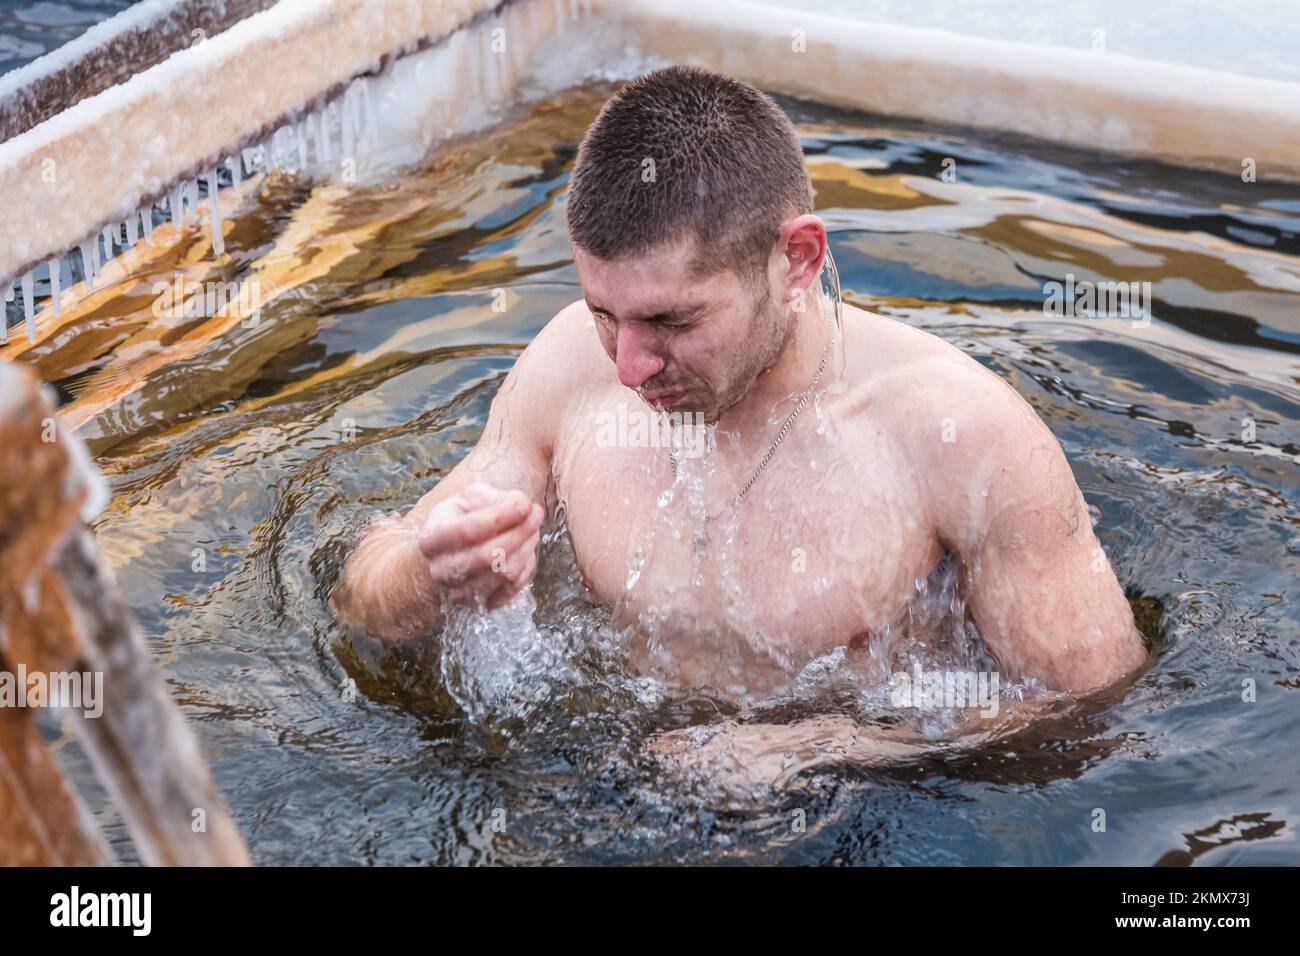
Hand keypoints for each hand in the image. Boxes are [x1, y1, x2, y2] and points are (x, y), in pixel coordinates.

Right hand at [416, 482, 543, 610]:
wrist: (452, 550)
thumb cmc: (462, 519)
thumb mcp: (470, 499)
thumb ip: (494, 498)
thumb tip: (521, 504)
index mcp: (430, 540)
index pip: (468, 531)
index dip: (500, 517)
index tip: (525, 504)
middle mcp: (440, 571)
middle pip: (488, 556)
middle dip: (519, 532)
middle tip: (536, 513)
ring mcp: (459, 592)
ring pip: (504, 574)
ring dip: (526, 548)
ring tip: (532, 528)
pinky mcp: (480, 605)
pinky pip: (513, 589)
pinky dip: (526, 568)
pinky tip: (525, 550)